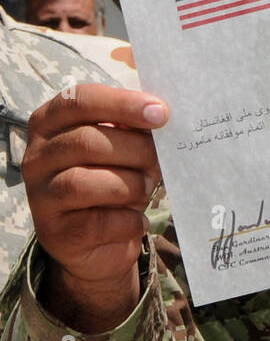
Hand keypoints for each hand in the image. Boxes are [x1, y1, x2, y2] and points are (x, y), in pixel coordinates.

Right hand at [22, 84, 168, 332]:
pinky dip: (128, 220)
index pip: (80, 100)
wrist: (99, 240)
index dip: (122, 103)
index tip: (161, 113)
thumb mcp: (121, 145)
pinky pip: (97, 222)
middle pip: (86, 141)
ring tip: (146, 189)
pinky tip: (138, 220)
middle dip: (135, 150)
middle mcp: (37, 157)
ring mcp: (40, 196)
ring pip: (85, 183)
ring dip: (131, 185)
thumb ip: (133, 126)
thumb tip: (160, 113)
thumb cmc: (113, 176)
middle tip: (158, 161)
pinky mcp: (54, 232)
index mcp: (50, 122)